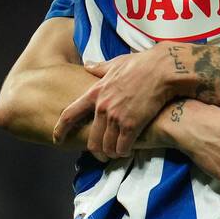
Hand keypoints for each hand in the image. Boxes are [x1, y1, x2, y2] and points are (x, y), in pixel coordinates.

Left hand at [52, 48, 173, 158]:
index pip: (70, 115)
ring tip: (117, 153)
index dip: (61, 129)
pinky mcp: (132, 125)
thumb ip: (99, 68)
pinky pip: (122, 147)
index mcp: (95, 93)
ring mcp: (116, 117)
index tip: (57, 139)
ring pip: (106, 147)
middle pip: (91, 139)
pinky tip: (128, 150)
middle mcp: (103, 107)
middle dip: (96, 151)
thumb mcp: (115, 63)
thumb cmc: (141, 64)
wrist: (163, 69)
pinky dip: (124, 152)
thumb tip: (87, 65)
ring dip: (111, 153)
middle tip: (102, 154)